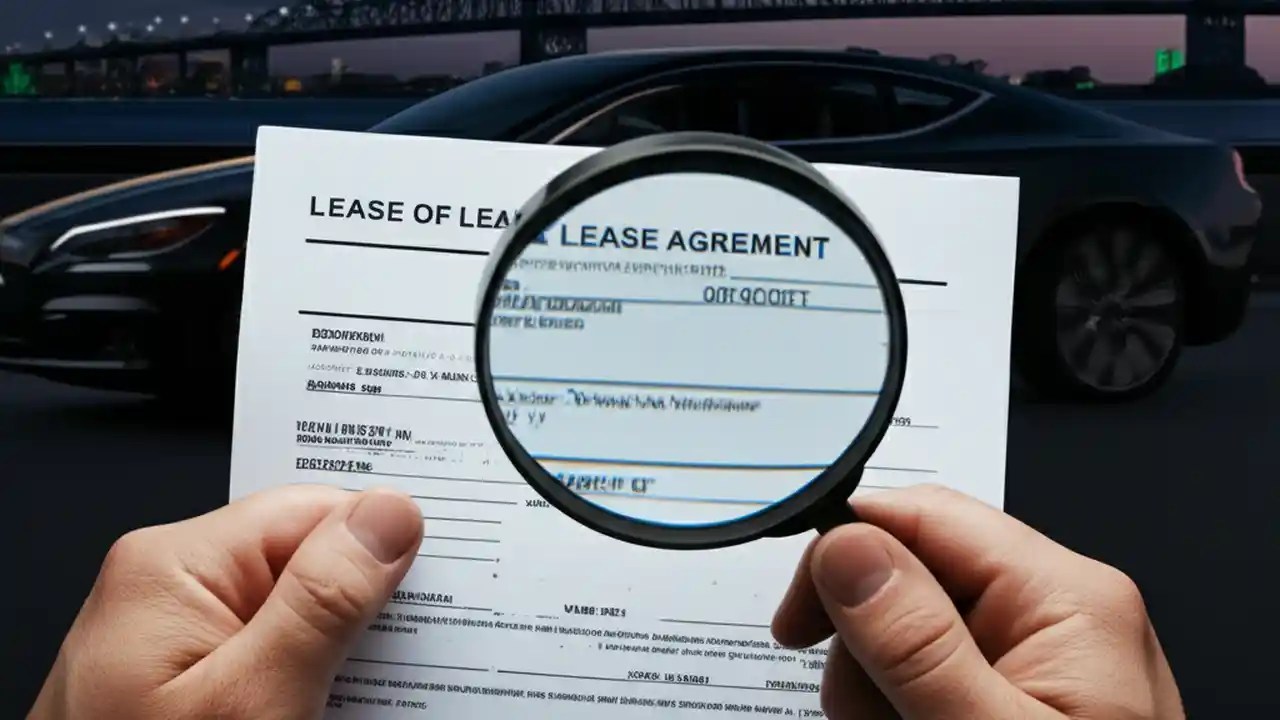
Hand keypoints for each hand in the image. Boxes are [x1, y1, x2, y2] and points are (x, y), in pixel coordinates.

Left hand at [28, 485, 423, 719]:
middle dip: (356, 610)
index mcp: (172, 565)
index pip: (313, 509)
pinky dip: (300, 683)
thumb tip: (388, 515)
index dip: (377, 552)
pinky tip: (312, 717)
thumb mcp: (253, 702)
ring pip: (290, 614)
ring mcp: (167, 633)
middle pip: (302, 561)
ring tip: (335, 710)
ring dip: (332, 656)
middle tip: (380, 672)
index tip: (424, 602)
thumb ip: (323, 602)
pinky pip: (261, 654)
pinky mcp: (175, 675)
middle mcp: (163, 585)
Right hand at [772, 485, 1183, 719]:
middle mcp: (1056, 611)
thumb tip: (846, 548)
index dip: (846, 554)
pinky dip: (898, 709)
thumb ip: (918, 646)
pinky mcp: (1016, 689)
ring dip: (876, 690)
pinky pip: (927, 672)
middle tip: (868, 715)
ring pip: (904, 628)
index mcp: (1066, 598)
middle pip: (909, 572)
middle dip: (865, 646)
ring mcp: (1036, 652)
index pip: (926, 516)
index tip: (797, 620)